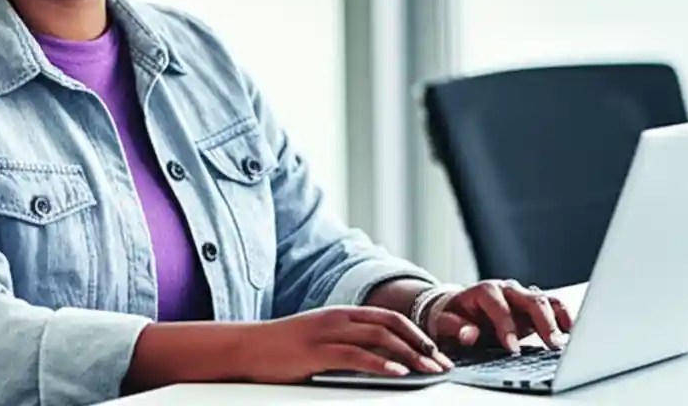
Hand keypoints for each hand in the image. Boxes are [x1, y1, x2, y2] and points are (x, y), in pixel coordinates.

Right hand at [235, 306, 454, 382]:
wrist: (246, 347)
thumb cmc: (280, 348)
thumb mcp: (319, 340)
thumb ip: (346, 344)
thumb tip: (376, 358)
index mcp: (341, 314)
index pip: (388, 317)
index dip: (416, 332)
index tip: (435, 351)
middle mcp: (339, 318)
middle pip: (391, 324)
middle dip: (421, 344)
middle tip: (441, 363)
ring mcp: (328, 333)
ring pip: (379, 338)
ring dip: (409, 354)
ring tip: (429, 369)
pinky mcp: (317, 352)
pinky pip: (356, 356)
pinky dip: (381, 364)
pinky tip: (397, 373)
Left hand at [427, 279, 572, 352]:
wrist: (459, 309)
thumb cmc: (453, 316)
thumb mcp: (444, 321)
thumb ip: (455, 327)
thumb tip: (468, 334)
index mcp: (484, 291)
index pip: (499, 305)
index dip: (506, 326)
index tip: (512, 348)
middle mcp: (507, 289)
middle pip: (531, 299)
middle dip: (543, 322)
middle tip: (551, 344)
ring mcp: (522, 296)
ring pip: (546, 301)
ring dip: (558, 319)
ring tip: (564, 340)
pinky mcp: (533, 307)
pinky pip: (554, 307)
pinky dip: (563, 319)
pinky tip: (570, 334)